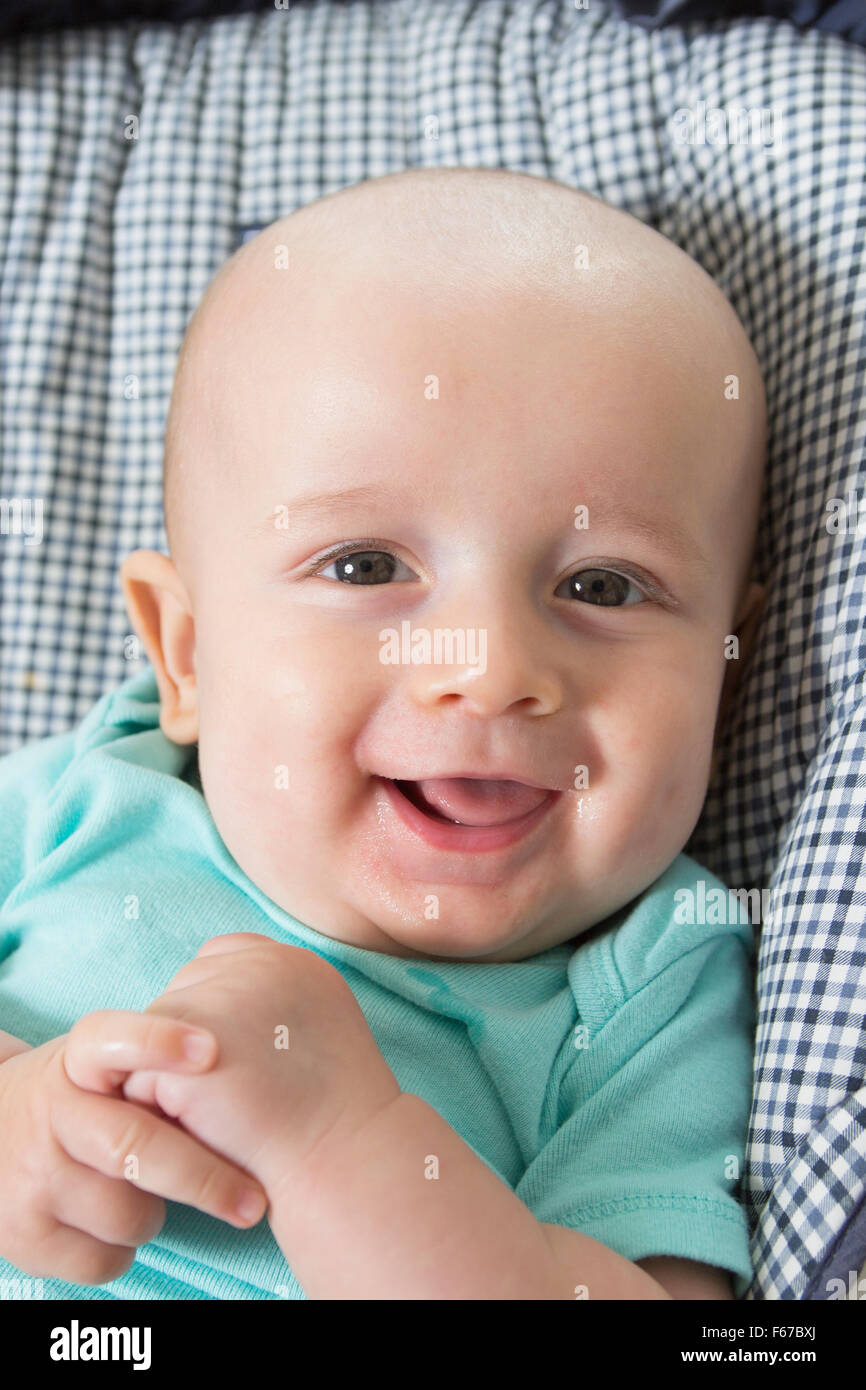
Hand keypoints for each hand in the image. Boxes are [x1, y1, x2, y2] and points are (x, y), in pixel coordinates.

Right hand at [0, 1012, 268, 1284]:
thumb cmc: (80, 1100)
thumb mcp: (101, 1067)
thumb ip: (152, 1067)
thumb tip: (253, 1061)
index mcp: (74, 1062)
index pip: (109, 1040)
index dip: (157, 1042)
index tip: (212, 1049)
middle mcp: (49, 1115)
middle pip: (135, 1147)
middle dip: (204, 1177)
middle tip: (253, 1200)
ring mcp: (31, 1178)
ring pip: (128, 1214)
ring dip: (155, 1213)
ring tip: (145, 1192)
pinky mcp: (23, 1237)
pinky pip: (106, 1259)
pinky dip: (125, 1249)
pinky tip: (112, 1223)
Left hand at [121, 933, 400, 1199]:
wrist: (343, 1160)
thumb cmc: (327, 1116)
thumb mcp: (315, 1034)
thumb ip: (266, 1004)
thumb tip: (192, 1014)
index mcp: (291, 961)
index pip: (217, 962)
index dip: (217, 1018)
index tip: (244, 1063)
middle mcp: (255, 966)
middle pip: (180, 996)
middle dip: (188, 1048)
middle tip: (239, 1095)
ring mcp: (219, 999)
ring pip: (151, 1038)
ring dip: (171, 1079)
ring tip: (224, 1114)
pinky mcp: (182, 1046)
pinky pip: (138, 1081)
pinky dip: (160, 1113)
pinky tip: (204, 1131)